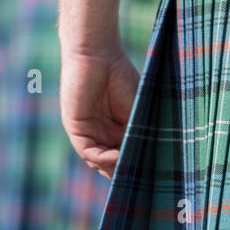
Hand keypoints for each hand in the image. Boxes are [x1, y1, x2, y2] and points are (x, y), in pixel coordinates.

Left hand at [60, 47, 140, 178]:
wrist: (98, 53)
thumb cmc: (120, 76)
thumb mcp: (136, 111)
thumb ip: (137, 134)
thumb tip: (151, 161)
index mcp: (116, 131)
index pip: (125, 158)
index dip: (137, 167)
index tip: (155, 173)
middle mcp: (101, 134)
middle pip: (111, 164)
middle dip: (125, 172)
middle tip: (143, 177)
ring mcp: (88, 132)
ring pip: (99, 161)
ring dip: (114, 167)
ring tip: (131, 165)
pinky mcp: (75, 127)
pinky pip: (87, 151)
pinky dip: (102, 157)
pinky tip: (117, 156)